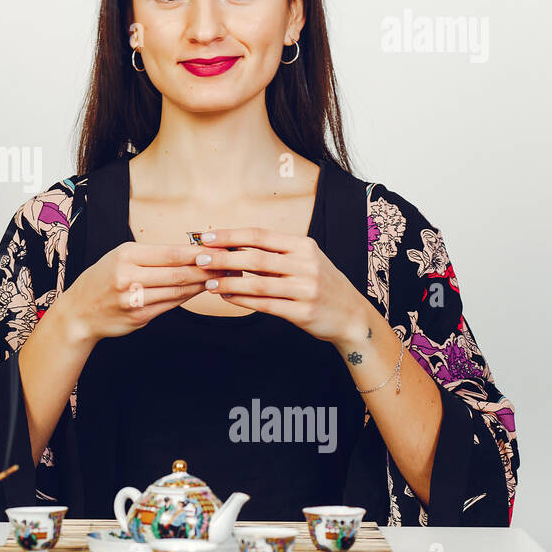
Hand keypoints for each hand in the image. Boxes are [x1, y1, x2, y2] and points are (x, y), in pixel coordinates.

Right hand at [56, 241, 225, 344]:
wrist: (79, 312)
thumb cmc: (103, 279)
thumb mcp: (120, 257)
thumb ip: (152, 255)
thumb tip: (191, 251)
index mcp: (126, 256)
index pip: (171, 253)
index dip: (198, 253)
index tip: (218, 249)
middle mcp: (129, 277)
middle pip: (179, 273)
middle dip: (207, 269)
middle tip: (228, 264)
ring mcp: (134, 299)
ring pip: (178, 290)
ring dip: (202, 283)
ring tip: (220, 276)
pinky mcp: (139, 317)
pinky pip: (171, 304)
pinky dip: (187, 296)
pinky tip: (199, 290)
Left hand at [194, 228, 366, 344]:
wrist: (352, 315)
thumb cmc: (320, 283)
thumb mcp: (304, 260)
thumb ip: (274, 253)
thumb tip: (231, 247)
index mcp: (303, 245)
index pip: (260, 236)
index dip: (231, 236)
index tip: (207, 238)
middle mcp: (306, 264)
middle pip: (255, 258)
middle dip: (223, 258)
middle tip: (199, 259)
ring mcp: (306, 289)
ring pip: (257, 283)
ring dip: (228, 282)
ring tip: (207, 282)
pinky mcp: (303, 312)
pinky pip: (265, 305)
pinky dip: (242, 300)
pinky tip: (226, 297)